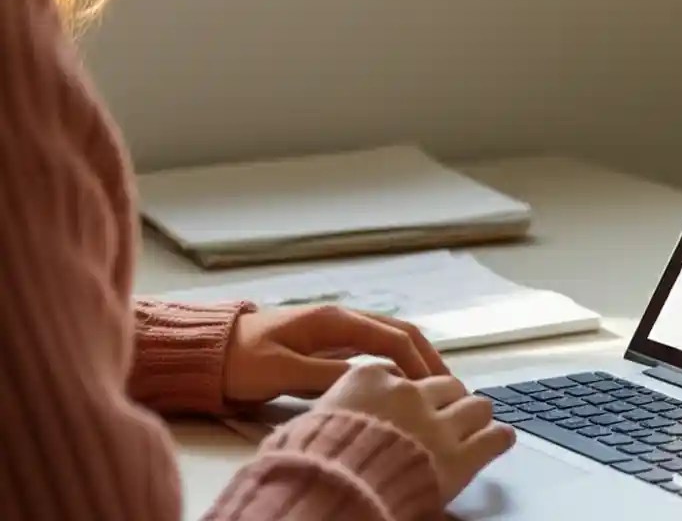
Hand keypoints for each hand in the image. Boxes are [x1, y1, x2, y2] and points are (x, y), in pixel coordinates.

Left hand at [224, 305, 448, 403]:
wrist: (208, 352)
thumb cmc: (240, 361)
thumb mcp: (282, 371)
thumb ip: (326, 376)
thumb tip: (371, 381)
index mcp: (334, 321)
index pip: (392, 337)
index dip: (419, 361)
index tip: (437, 386)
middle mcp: (341, 319)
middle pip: (400, 331)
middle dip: (428, 356)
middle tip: (450, 385)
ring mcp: (336, 329)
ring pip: (390, 338)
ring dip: (416, 357)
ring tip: (435, 384)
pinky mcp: (329, 342)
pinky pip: (374, 348)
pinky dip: (397, 360)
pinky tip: (404, 380)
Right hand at [316, 365, 515, 503]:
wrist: (325, 494)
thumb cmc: (306, 466)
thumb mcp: (305, 424)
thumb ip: (334, 409)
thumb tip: (328, 415)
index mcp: (369, 379)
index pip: (404, 372)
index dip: (411, 391)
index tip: (412, 402)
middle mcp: (408, 394)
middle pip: (446, 385)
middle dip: (448, 402)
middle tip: (447, 418)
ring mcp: (438, 424)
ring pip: (477, 405)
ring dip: (474, 417)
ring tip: (475, 427)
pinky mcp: (459, 456)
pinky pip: (495, 437)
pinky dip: (499, 438)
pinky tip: (499, 440)